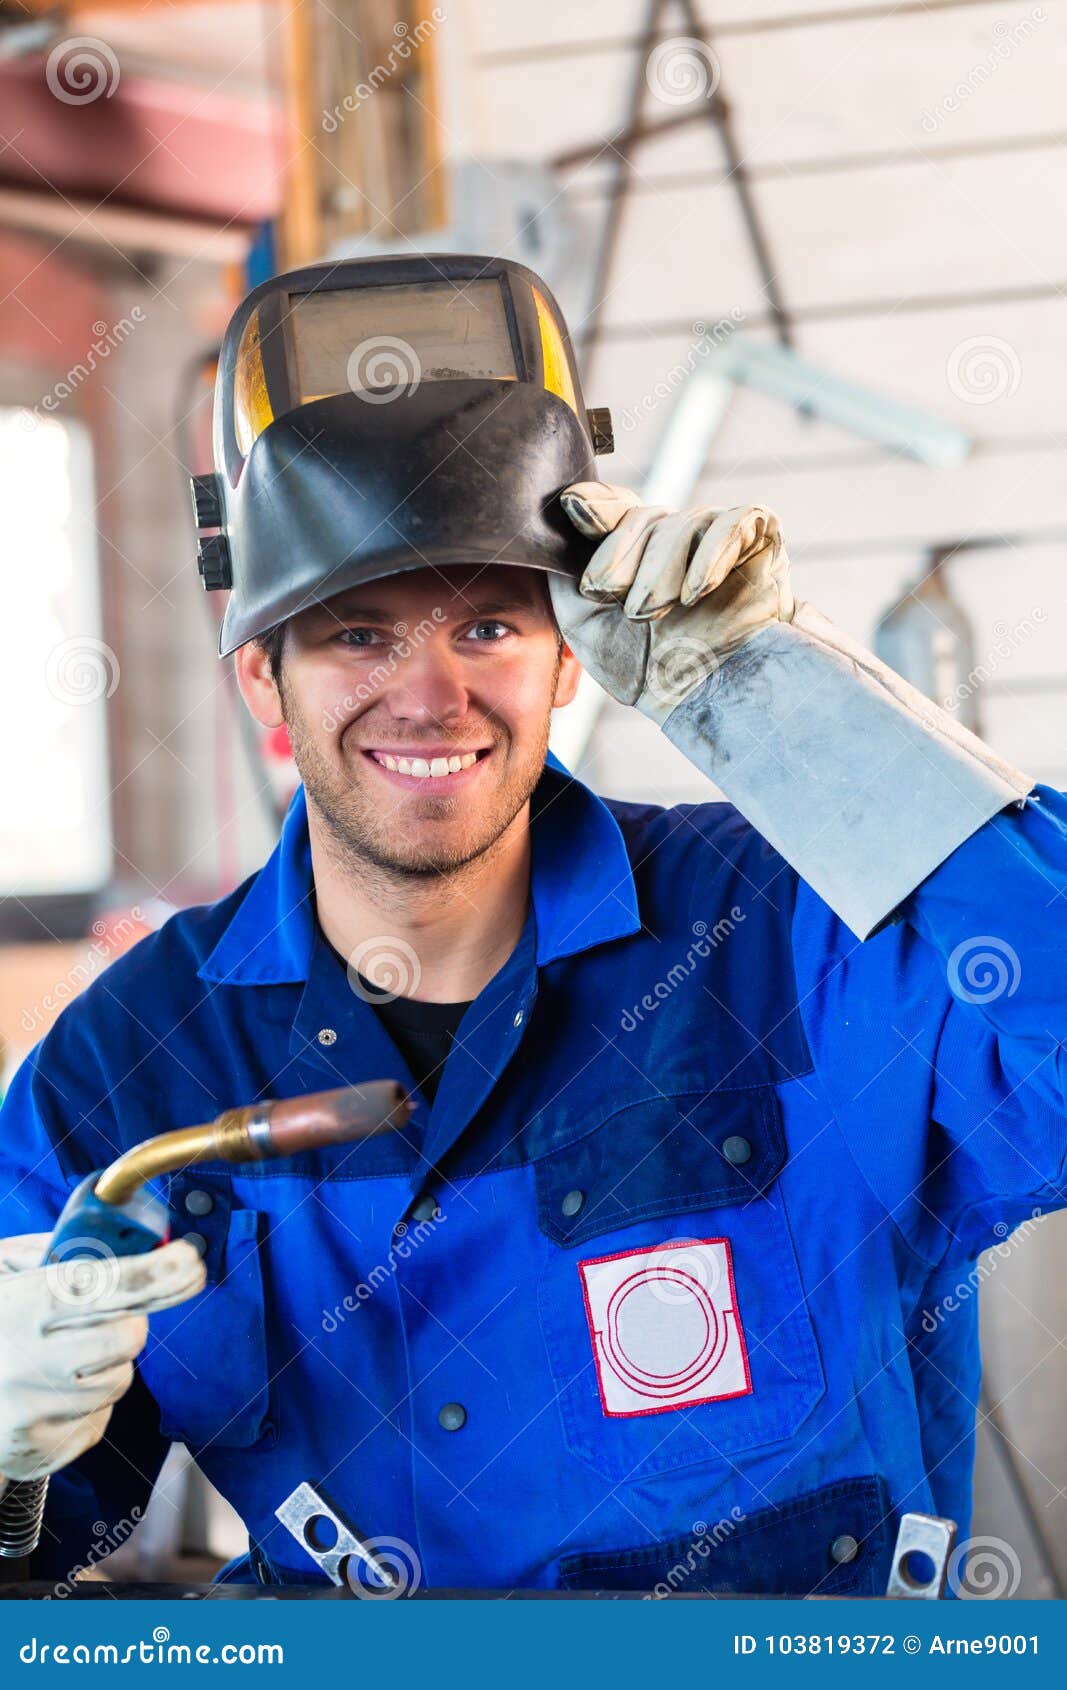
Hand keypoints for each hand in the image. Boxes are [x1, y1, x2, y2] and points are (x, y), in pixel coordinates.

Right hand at [0, 1232, 205, 1482]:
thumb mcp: (2, 1269)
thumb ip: (56, 1252)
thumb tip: (130, 1242)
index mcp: (20, 1306)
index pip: (102, 1285)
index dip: (154, 1272)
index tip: (190, 1260)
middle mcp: (26, 1362)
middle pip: (127, 1336)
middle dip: (131, 1319)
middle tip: (111, 1312)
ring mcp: (33, 1412)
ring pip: (119, 1379)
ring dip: (108, 1363)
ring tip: (63, 1355)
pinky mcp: (41, 1451)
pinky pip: (100, 1418)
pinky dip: (90, 1401)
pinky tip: (53, 1390)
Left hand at [551, 481, 793, 720]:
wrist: (697, 699)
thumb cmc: (641, 667)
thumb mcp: (582, 616)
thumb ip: (565, 567)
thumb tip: (561, 518)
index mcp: (636, 548)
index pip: (614, 508)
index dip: (595, 506)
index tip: (574, 509)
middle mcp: (676, 535)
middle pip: (646, 517)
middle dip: (624, 562)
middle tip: (625, 609)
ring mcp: (718, 534)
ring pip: (686, 523)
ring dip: (662, 573)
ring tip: (652, 615)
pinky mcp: (760, 537)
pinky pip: (735, 523)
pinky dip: (713, 555)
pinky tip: (695, 593)